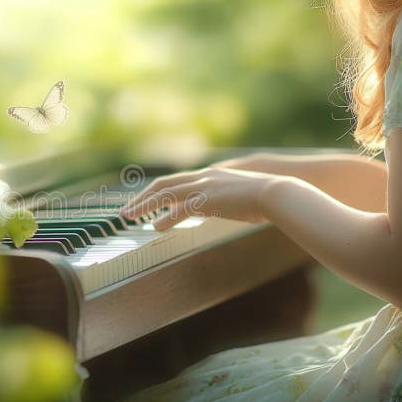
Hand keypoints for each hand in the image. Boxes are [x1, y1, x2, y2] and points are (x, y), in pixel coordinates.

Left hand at [119, 167, 281, 230]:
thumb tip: (205, 210)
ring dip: (145, 205)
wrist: (277, 192)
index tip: (140, 202)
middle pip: (162, 185)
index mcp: (206, 175)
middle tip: (125, 212)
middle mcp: (202, 177)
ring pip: (166, 193)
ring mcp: (205, 186)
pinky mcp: (211, 199)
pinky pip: (183, 207)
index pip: (172, 181)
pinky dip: (167, 216)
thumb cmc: (260, 198)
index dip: (153, 192)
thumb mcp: (231, 198)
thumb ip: (215, 202)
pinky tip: (157, 226)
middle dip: (141, 198)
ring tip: (130, 217)